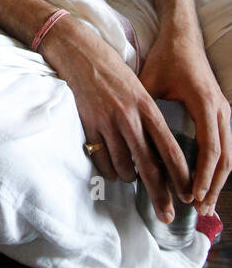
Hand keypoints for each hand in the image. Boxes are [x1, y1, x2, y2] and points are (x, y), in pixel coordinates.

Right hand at [40, 14, 193, 224]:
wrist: (80, 52)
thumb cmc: (114, 70)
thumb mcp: (140, 89)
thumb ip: (149, 118)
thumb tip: (159, 152)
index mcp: (147, 107)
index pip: (170, 148)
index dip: (181, 175)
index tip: (188, 194)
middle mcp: (129, 117)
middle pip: (149, 166)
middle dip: (160, 195)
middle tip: (167, 215)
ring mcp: (107, 123)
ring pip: (124, 167)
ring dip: (129, 178)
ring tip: (131, 177)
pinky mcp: (88, 125)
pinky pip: (101, 160)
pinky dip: (108, 169)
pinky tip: (112, 168)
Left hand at [138, 26, 231, 216]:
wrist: (183, 36)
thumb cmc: (165, 57)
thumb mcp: (150, 81)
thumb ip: (143, 108)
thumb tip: (125, 138)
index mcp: (204, 103)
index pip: (210, 148)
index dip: (202, 175)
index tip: (192, 195)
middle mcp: (220, 108)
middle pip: (225, 158)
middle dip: (213, 186)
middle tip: (201, 210)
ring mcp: (224, 111)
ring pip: (229, 154)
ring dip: (218, 180)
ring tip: (205, 203)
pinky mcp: (221, 112)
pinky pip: (226, 146)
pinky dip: (218, 167)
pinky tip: (208, 182)